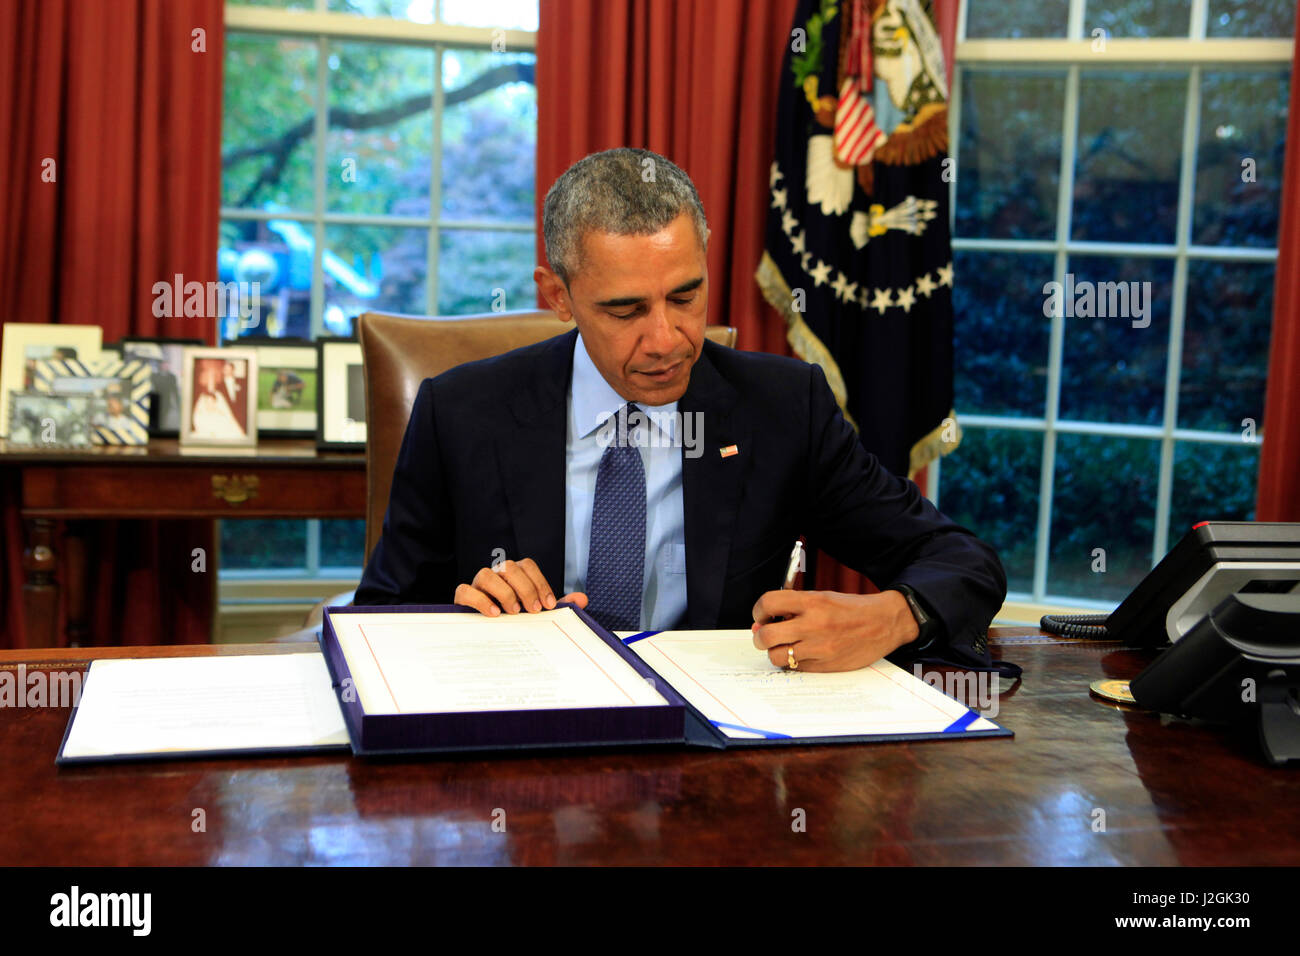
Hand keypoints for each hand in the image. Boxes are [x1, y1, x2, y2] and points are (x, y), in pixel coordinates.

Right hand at [454, 558, 588, 616]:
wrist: (487, 637)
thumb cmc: (515, 620)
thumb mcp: (539, 614)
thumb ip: (559, 606)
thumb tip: (582, 599)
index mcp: (514, 575)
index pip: (527, 565)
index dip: (539, 582)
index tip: (549, 605)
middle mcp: (496, 575)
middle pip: (509, 567)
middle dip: (525, 588)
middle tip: (534, 610)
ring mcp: (478, 584)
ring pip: (487, 574)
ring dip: (504, 592)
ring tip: (514, 612)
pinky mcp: (462, 598)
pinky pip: (466, 591)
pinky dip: (480, 601)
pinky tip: (494, 614)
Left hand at [750, 590, 918, 671]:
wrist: (884, 623)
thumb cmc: (850, 609)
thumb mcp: (822, 598)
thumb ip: (793, 608)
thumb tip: (762, 623)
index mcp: (812, 603)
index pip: (769, 603)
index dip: (759, 611)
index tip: (762, 615)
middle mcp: (814, 625)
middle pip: (766, 636)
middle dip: (760, 637)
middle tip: (765, 636)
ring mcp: (819, 648)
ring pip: (777, 657)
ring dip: (775, 652)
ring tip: (784, 646)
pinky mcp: (825, 666)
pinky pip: (795, 668)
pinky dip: (793, 662)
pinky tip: (802, 653)